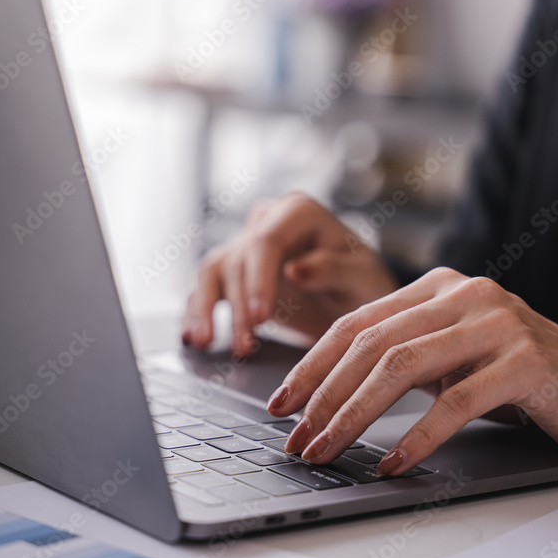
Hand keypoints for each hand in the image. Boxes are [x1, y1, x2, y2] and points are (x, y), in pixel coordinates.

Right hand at [182, 192, 396, 355]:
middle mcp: (267, 221)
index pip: (267, 241)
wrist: (356, 298)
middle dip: (239, 306)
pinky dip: (198, 312)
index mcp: (299, 212)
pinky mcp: (235, 272)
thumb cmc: (365, 284)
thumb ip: (333, 270)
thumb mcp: (363, 278)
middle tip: (244, 345)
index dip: (259, 280)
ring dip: (207, 309)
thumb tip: (295, 269)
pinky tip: (192, 336)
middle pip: (238, 258)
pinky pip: (209, 288)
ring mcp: (247, 245)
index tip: (261, 317)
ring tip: (205, 342)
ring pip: (214, 270)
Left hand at [266, 266, 557, 472]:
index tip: (281, 403)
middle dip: (324, 396)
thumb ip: (402, 357)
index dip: (312, 365)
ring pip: (403, 367)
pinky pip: (456, 402)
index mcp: (437, 287)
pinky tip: (392, 464)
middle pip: (372, 344)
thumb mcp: (452, 355)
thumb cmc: (517, 373)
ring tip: (328, 451)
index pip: (356, 322)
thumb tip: (327, 397)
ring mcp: (496, 324)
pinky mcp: (524, 361)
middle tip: (296, 438)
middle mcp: (464, 294)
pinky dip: (416, 437)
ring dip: (355, 416)